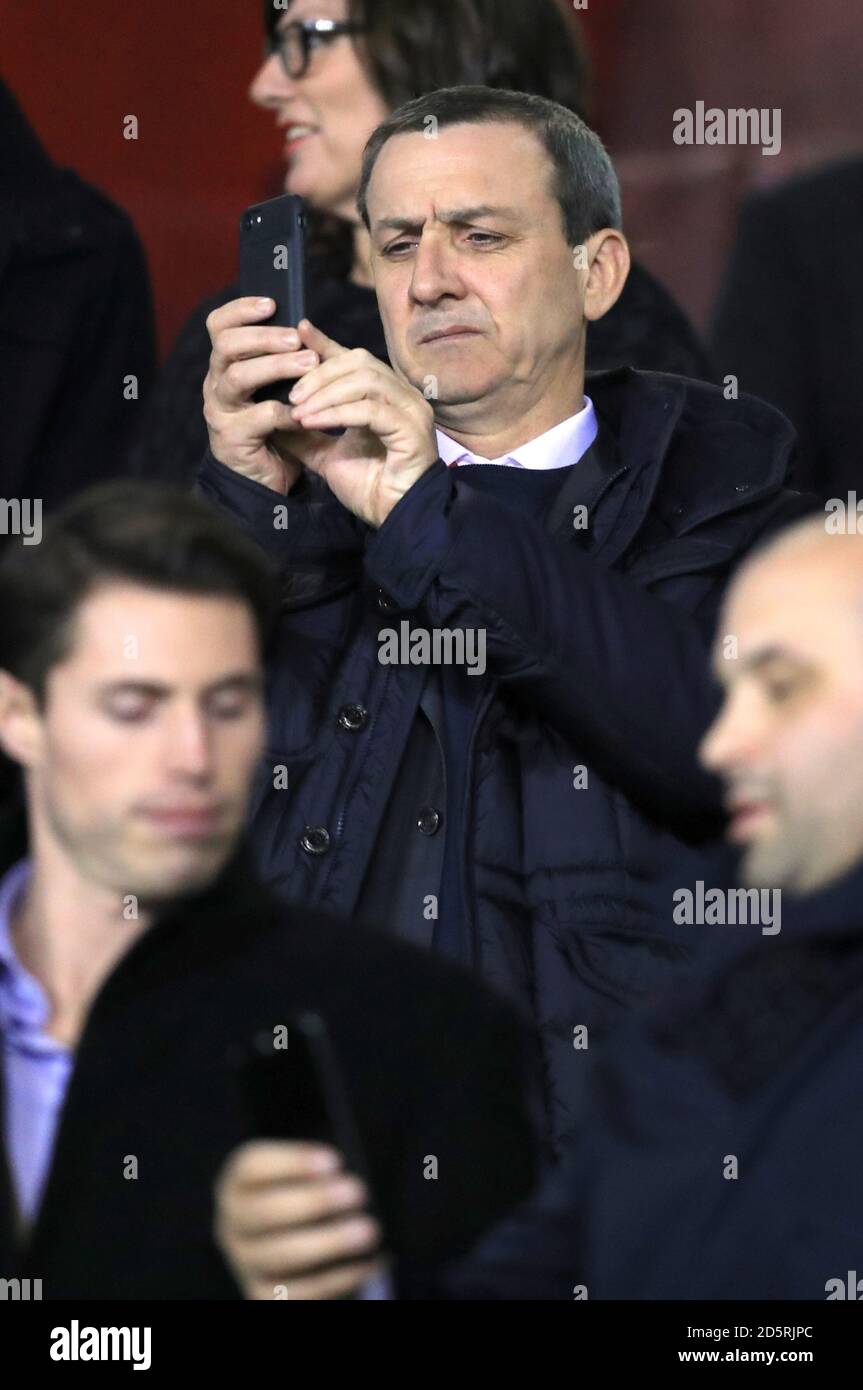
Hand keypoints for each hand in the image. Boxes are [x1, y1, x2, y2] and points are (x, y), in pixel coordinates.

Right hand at [203, 297, 322, 493]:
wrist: (269, 477)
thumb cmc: (277, 427)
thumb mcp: (281, 388)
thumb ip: (287, 360)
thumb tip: (307, 326)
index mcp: (226, 365)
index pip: (218, 325)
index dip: (241, 309)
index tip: (272, 303)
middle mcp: (216, 383)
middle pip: (226, 345)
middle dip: (264, 337)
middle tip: (296, 338)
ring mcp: (220, 411)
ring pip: (238, 377)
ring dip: (276, 366)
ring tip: (310, 364)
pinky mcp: (232, 438)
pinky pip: (258, 417)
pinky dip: (284, 412)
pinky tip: (304, 412)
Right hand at [213, 1141, 385, 1299]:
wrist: (286, 1234)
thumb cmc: (301, 1190)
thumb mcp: (300, 1172)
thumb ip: (316, 1172)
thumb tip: (345, 1181)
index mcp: (237, 1183)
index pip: (253, 1166)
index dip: (293, 1162)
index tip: (335, 1161)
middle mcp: (233, 1224)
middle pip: (266, 1211)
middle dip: (316, 1201)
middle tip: (358, 1191)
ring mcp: (245, 1263)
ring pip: (281, 1255)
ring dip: (329, 1242)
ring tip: (369, 1230)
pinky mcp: (262, 1294)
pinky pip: (297, 1293)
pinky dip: (336, 1279)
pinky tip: (366, 1264)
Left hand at [286, 320, 439, 526]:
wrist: (396, 520)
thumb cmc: (370, 488)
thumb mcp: (328, 454)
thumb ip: (306, 433)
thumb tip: (273, 415)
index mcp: (386, 397)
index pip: (353, 359)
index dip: (324, 345)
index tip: (297, 335)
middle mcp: (403, 397)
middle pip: (359, 361)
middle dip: (319, 374)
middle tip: (292, 396)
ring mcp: (411, 410)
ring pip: (365, 380)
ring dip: (325, 393)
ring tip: (298, 411)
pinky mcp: (411, 429)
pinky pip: (370, 409)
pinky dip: (337, 412)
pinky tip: (313, 422)